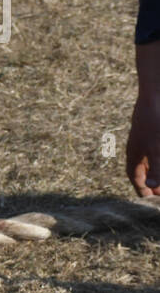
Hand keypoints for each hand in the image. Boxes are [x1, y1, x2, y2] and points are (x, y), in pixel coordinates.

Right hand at [128, 42, 159, 196]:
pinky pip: (154, 150)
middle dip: (151, 182)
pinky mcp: (154, 132)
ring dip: (155, 169)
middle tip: (159, 192)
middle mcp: (139, 148)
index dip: (142, 189)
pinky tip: (159, 156)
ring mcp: (146, 139)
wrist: (156, 93)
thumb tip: (153, 189)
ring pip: (149, 159)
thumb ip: (157, 169)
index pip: (135, 177)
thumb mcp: (158, 148)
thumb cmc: (155, 121)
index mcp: (135, 154)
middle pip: (142, 170)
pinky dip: (157, 158)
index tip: (150, 199)